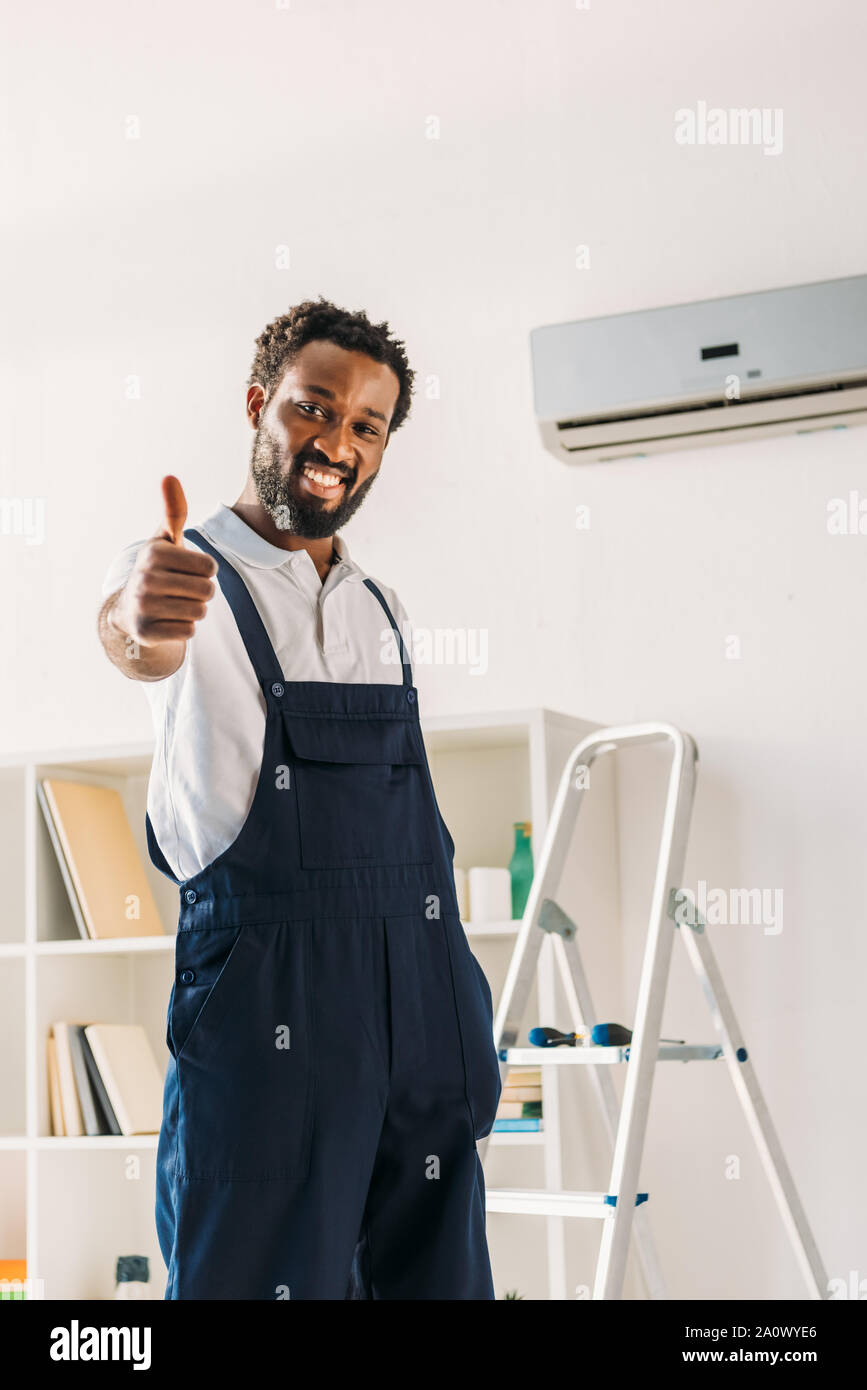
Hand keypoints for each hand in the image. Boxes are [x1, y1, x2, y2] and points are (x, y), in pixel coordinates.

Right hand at [112, 477, 217, 646]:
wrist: (129, 609)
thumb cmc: (157, 569)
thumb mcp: (165, 540)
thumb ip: (173, 511)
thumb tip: (170, 477)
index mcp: (154, 553)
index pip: (210, 567)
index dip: (205, 571)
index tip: (185, 570)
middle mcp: (145, 579)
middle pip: (208, 590)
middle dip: (201, 592)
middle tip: (180, 589)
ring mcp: (144, 607)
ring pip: (200, 612)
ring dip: (194, 610)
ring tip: (175, 603)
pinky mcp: (146, 632)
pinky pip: (188, 631)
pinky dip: (184, 628)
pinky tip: (167, 620)